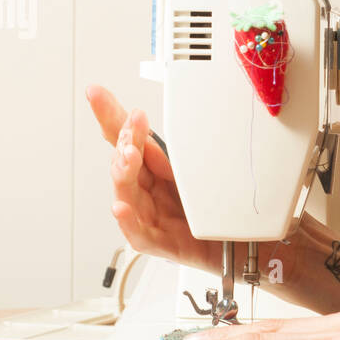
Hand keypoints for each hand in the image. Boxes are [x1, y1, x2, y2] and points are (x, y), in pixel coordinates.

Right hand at [86, 84, 212, 270]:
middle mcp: (148, 193)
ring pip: (127, 195)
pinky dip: (127, 222)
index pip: (126, 140)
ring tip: (128, 156)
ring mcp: (152, 218)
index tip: (97, 94)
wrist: (242, 245)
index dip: (110, 117)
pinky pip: (139, 234)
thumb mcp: (196, 169)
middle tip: (133, 125)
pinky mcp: (161, 244)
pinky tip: (121, 208)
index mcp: (154, 170)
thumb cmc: (216, 209)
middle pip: (125, 164)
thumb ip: (172, 150)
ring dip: (124, 174)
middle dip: (126, 142)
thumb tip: (147, 121)